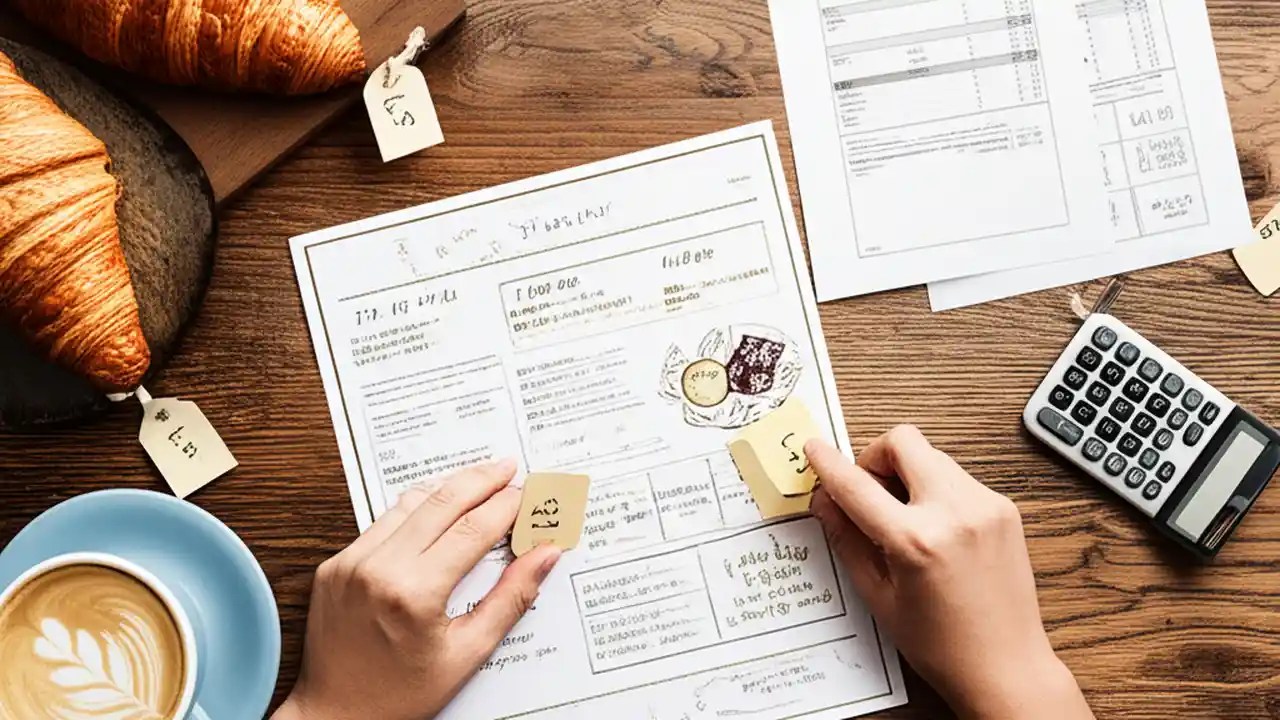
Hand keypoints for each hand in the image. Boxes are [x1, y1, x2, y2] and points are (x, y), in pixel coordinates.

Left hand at [272, 460, 561, 719]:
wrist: (335, 715)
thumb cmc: (400, 695)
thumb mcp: (467, 653)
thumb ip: (511, 598)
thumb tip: (544, 555)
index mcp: (414, 594)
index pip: (473, 530)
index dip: (506, 506)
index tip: (527, 495)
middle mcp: (377, 570)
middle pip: (442, 502)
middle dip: (481, 480)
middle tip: (508, 468)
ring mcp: (350, 563)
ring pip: (409, 504)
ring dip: (448, 487)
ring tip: (479, 480)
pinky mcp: (334, 565)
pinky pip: (381, 522)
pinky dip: (414, 509)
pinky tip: (436, 507)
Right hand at [805, 427, 1092, 719]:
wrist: (1007, 667)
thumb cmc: (943, 646)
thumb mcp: (879, 597)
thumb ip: (847, 540)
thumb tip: (823, 501)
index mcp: (917, 541)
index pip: (858, 485)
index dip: (829, 464)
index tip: (815, 449)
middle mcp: (956, 513)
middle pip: (904, 441)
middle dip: (876, 456)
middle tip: (868, 490)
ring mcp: (986, 506)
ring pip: (932, 455)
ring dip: (908, 472)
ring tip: (902, 516)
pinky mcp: (1005, 509)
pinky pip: (958, 477)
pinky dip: (936, 489)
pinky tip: (934, 528)